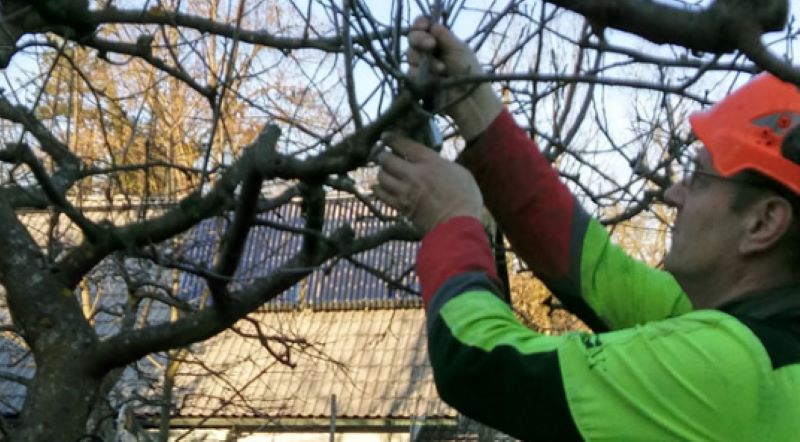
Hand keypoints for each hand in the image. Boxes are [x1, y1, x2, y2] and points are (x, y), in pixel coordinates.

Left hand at [372, 133, 482, 233]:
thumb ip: (442, 164)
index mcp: (430, 162)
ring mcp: (405, 192)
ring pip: (381, 177)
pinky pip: (382, 195)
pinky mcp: (401, 207)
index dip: (391, 139)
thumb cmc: (466, 198)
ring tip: (384, 172)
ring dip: (381, 173)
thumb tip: (433, 162)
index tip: (385, 137)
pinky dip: (378, 190)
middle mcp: (413, 174)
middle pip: (387, 160)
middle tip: (383, 156)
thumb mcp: (460, 172)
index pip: (404, 145)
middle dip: (383, 156)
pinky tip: (378, 188)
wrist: (458, 224)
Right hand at [407, 16, 502, 140]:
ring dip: (424, 59)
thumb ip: (444, 36)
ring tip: (441, 69)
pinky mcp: (417, 82)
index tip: (424, 26)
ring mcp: (422, 66)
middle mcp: (429, 51)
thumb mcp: (459, 49)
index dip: (420, 24)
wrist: (469, 98)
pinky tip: (434, 78)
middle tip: (431, 45)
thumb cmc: (469, 71)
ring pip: (410, 55)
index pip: (423, 26)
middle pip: (412, 38)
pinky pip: (410, 72)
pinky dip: (421, 74)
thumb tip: (432, 23)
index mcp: (440, 40)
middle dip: (419, 39)